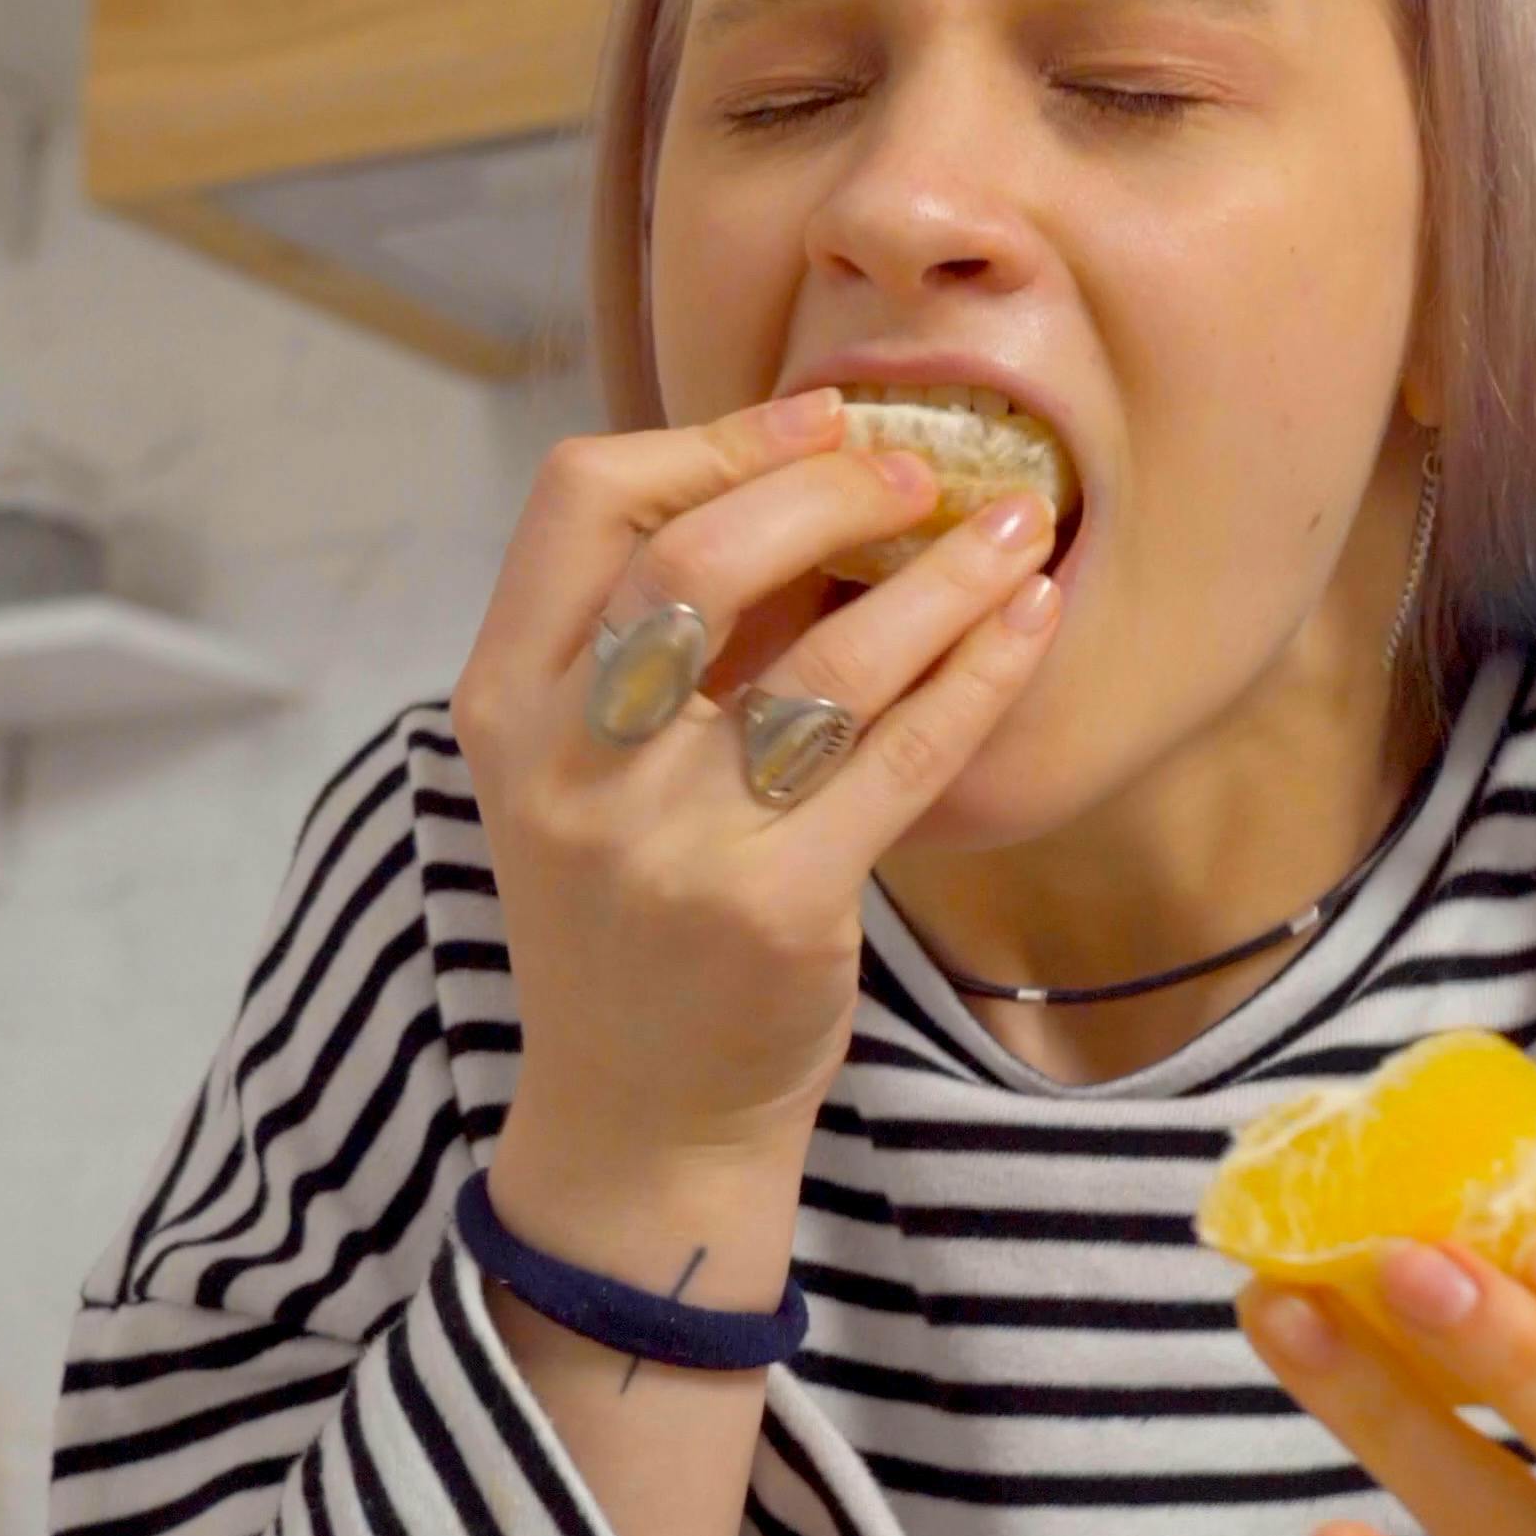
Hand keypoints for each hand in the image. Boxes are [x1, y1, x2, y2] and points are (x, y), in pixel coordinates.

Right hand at [452, 394, 1059, 1212]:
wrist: (641, 1117)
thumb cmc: (631, 913)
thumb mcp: (586, 768)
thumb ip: (661, 637)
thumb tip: (814, 475)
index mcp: (503, 704)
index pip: (580, 500)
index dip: (711, 438)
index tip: (819, 417)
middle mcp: (567, 766)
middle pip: (696, 555)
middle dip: (829, 486)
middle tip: (924, 472)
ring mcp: (668, 841)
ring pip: (825, 656)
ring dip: (944, 575)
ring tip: (1021, 527)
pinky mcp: (776, 906)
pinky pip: (904, 752)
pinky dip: (982, 670)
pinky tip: (1031, 621)